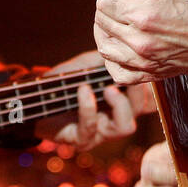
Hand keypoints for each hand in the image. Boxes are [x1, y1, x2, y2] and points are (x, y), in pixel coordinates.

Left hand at [34, 49, 154, 149]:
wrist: (34, 101)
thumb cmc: (62, 84)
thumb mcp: (85, 65)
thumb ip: (104, 59)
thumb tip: (122, 46)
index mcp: (120, 101)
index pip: (148, 99)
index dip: (152, 87)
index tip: (145, 69)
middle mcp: (115, 118)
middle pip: (141, 111)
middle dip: (138, 93)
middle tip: (127, 77)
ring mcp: (100, 133)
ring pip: (125, 126)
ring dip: (120, 104)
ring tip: (108, 89)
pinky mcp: (81, 140)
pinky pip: (91, 127)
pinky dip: (88, 107)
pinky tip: (82, 91)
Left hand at [94, 0, 187, 85]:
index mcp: (143, 15)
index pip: (103, 3)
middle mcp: (140, 41)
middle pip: (101, 23)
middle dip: (110, 9)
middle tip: (126, 4)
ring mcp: (145, 61)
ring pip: (105, 48)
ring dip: (106, 33)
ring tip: (119, 23)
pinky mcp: (151, 74)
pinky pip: (119, 74)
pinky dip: (114, 61)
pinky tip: (121, 48)